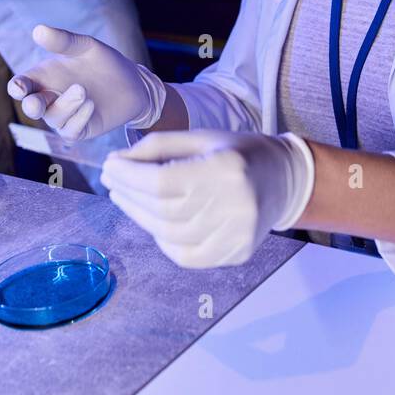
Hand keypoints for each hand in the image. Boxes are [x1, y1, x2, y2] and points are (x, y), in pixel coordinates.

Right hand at [7, 24, 165, 141]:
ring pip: (54, 118)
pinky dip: (79, 118)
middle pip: (31, 107)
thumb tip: (38, 30)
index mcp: (44, 78)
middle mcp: (50, 99)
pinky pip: (71, 130)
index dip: (16, 87)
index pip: (21, 86)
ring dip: (65, 105)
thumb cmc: (103, 62)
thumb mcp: (85, 47)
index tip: (19, 86)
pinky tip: (91, 104)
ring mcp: (65, 116)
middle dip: (31, 106)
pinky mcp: (81, 129)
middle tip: (36, 103)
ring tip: (83, 89)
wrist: (133, 81)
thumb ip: (63, 41)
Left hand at [99, 130, 314, 267]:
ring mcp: (238, 235)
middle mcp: (235, 205)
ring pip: (170, 235)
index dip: (130, 176)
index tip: (110, 167)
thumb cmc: (238, 152)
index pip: (163, 180)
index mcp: (227, 168)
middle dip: (129, 194)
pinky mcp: (238, 253)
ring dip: (140, 217)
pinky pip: (187, 256)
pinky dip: (163, 241)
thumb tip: (117, 163)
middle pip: (163, 209)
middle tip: (112, 181)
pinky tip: (153, 222)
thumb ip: (158, 147)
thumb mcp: (200, 137)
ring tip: (126, 199)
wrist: (285, 178)